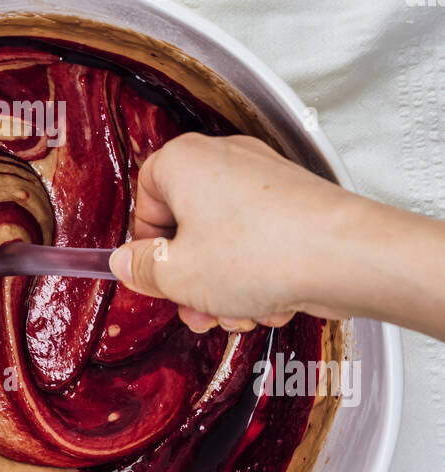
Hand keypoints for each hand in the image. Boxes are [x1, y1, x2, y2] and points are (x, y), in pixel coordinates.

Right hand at [109, 133, 361, 331]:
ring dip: (224, 284)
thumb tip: (126, 262)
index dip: (146, 244)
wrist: (345, 255)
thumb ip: (142, 268)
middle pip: (187, 224)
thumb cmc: (260, 253)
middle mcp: (224, 159)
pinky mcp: (295, 203)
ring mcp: (264, 179)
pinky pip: (260, 241)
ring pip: (224, 239)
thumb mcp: (177, 273)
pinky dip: (259, 273)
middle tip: (194, 309)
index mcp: (184, 161)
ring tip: (238, 312)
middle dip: (189, 276)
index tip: (152, 275)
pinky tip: (269, 301)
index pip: (145, 197)